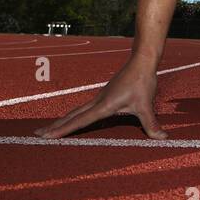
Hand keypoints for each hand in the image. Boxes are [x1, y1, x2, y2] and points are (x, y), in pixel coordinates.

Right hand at [34, 60, 166, 139]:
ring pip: (76, 111)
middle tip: (37, 134)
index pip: (79, 121)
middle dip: (55, 126)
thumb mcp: (146, 105)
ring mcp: (99, 97)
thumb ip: (151, 124)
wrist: (141, 60)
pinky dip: (74, 115)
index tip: (46, 136)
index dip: (63, 130)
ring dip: (63, 120)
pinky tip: (74, 118)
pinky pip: (84, 108)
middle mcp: (98, 101)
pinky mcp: (104, 95)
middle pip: (72, 116)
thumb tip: (162, 138)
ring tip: (49, 129)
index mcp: (104, 105)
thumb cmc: (142, 81)